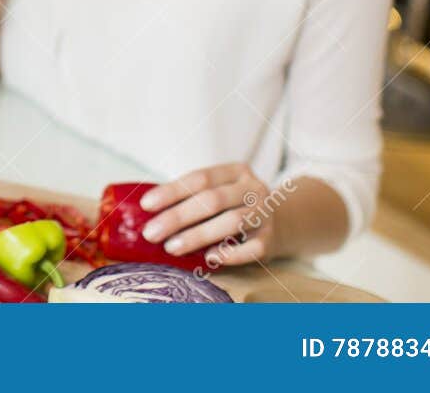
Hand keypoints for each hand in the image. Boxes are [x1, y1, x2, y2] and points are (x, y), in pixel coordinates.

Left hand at [138, 162, 276, 266]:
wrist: (282, 223)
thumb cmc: (234, 207)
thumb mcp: (219, 192)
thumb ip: (191, 198)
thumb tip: (147, 214)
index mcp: (236, 171)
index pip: (200, 178)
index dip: (171, 191)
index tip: (146, 205)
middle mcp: (254, 189)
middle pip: (212, 200)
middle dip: (178, 217)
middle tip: (151, 233)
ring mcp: (265, 214)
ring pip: (231, 222)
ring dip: (197, 236)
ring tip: (171, 247)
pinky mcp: (272, 240)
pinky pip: (252, 248)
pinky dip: (229, 253)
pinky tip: (209, 257)